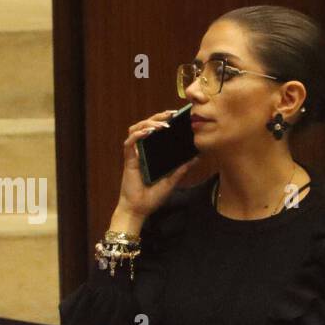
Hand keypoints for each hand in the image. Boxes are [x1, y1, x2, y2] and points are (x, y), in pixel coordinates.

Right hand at [113, 110, 196, 226]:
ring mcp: (134, 154)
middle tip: (172, 114)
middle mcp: (142, 150)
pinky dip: (138, 135)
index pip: (156, 131)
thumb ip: (182, 168)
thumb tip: (196, 157)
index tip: (178, 116)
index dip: (165, 120)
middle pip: (146, 125)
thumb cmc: (152, 197)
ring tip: (161, 124)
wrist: (140, 209)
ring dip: (148, 123)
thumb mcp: (172, 180)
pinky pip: (129, 143)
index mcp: (151, 153)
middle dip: (158, 117)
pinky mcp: (128, 160)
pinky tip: (148, 132)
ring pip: (136, 129)